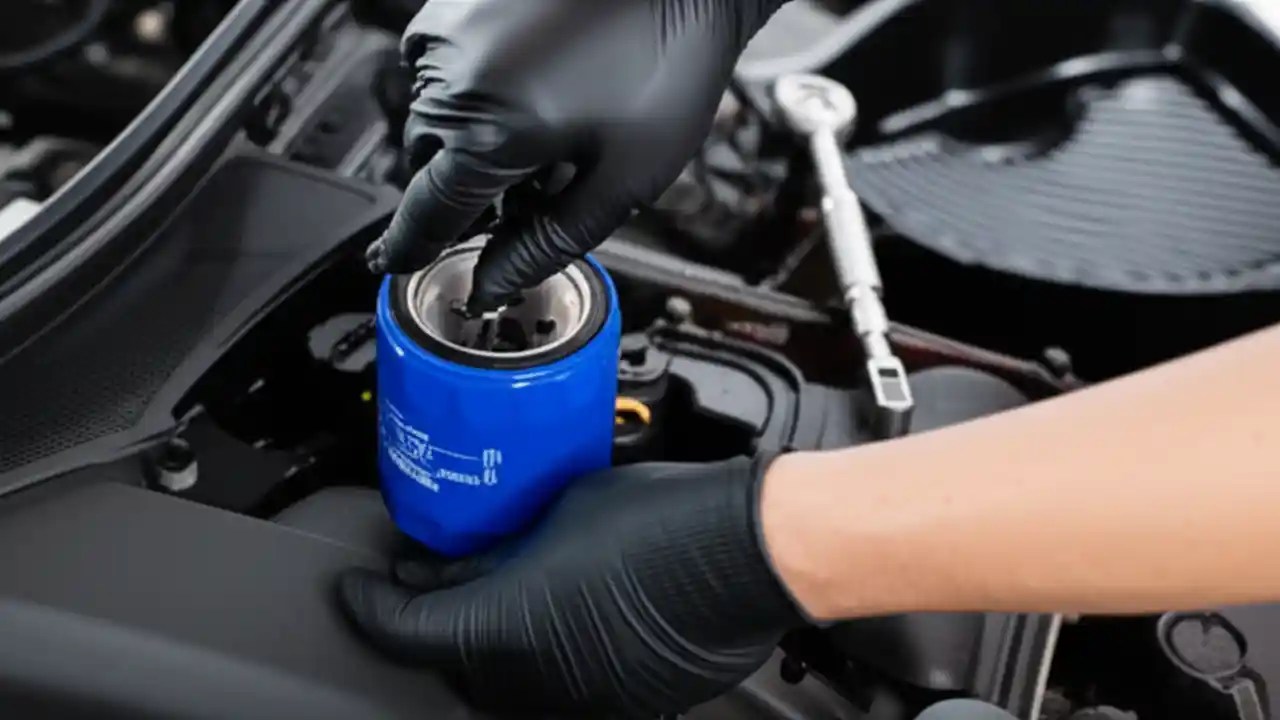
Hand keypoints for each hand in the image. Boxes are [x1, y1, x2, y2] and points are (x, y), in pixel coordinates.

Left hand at [337, 456, 803, 716]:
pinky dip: (548, 655)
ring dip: (491, 641)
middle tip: (428, 580)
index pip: (405, 633)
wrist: (748, 550)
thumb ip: (494, 548)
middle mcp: (537, 678)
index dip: (368, 609)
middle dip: (433, 625)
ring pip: (509, 681)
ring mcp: (585, 697)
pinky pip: (565, 686)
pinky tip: (565, 613)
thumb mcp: (557, 513)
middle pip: (454, 663)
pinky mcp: (626, 700)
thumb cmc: (663, 518)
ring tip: (500, 592)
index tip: (357, 590)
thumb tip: (456, 561)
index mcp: (506, 625)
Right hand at [367, 0, 788, 311]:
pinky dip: (476, 94)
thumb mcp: (622, 179)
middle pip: (428, 165)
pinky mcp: (456, 2)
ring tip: (544, 139)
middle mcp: (449, 76)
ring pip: (435, 115)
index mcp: (484, 130)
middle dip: (463, 194)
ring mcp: (447, 29)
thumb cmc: (668, 59)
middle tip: (520, 204)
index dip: (413, 248)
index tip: (397, 266)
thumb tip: (493, 285)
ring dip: (470, 142)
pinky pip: (446, 67)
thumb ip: (548, 241)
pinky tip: (534, 92)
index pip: (426, 213)